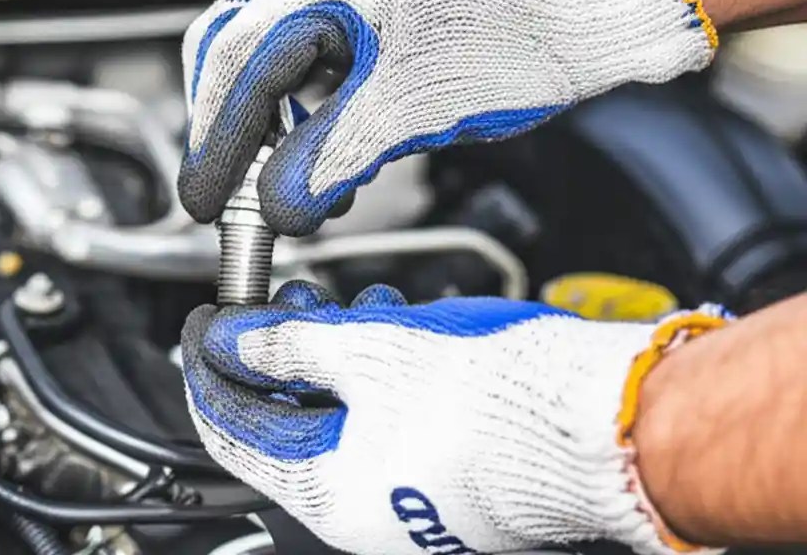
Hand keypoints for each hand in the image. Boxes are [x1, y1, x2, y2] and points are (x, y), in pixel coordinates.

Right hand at [179, 0, 715, 235]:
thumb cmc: (517, 45)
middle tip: (226, 197)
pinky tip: (321, 154)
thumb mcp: (411, 115)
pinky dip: (297, 111)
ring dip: (263, 126)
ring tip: (288, 185)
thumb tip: (273, 209)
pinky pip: (299, 56)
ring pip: (261, 57)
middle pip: (231, 50)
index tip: (203, 201)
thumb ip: (327, 163)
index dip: (213, 141)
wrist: (581, 15)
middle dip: (226, 131)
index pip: (238, 61)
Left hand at [181, 281, 727, 554]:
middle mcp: (365, 507)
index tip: (202, 326)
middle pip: (288, 419)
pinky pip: (390, 416)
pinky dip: (379, 369)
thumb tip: (233, 336)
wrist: (607, 423)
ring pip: (344, 411)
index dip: (209, 368)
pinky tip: (391, 325)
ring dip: (332, 353)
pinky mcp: (449, 469)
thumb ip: (289, 343)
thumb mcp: (368, 353)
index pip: (232, 430)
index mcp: (328, 493)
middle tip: (268, 303)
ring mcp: (409, 492)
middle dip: (277, 351)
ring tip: (336, 304)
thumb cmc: (496, 403)